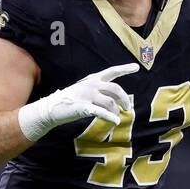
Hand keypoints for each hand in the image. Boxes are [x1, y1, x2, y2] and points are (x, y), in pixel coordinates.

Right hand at [18, 62, 138, 141]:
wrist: (53, 108)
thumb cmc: (71, 100)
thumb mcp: (86, 92)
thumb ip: (100, 93)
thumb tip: (116, 102)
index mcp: (93, 79)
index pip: (112, 71)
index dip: (125, 69)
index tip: (136, 67)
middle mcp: (92, 85)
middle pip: (115, 89)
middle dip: (124, 99)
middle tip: (128, 108)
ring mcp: (88, 95)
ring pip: (110, 102)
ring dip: (116, 111)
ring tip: (117, 117)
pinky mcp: (84, 107)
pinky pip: (101, 112)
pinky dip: (110, 117)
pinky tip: (115, 122)